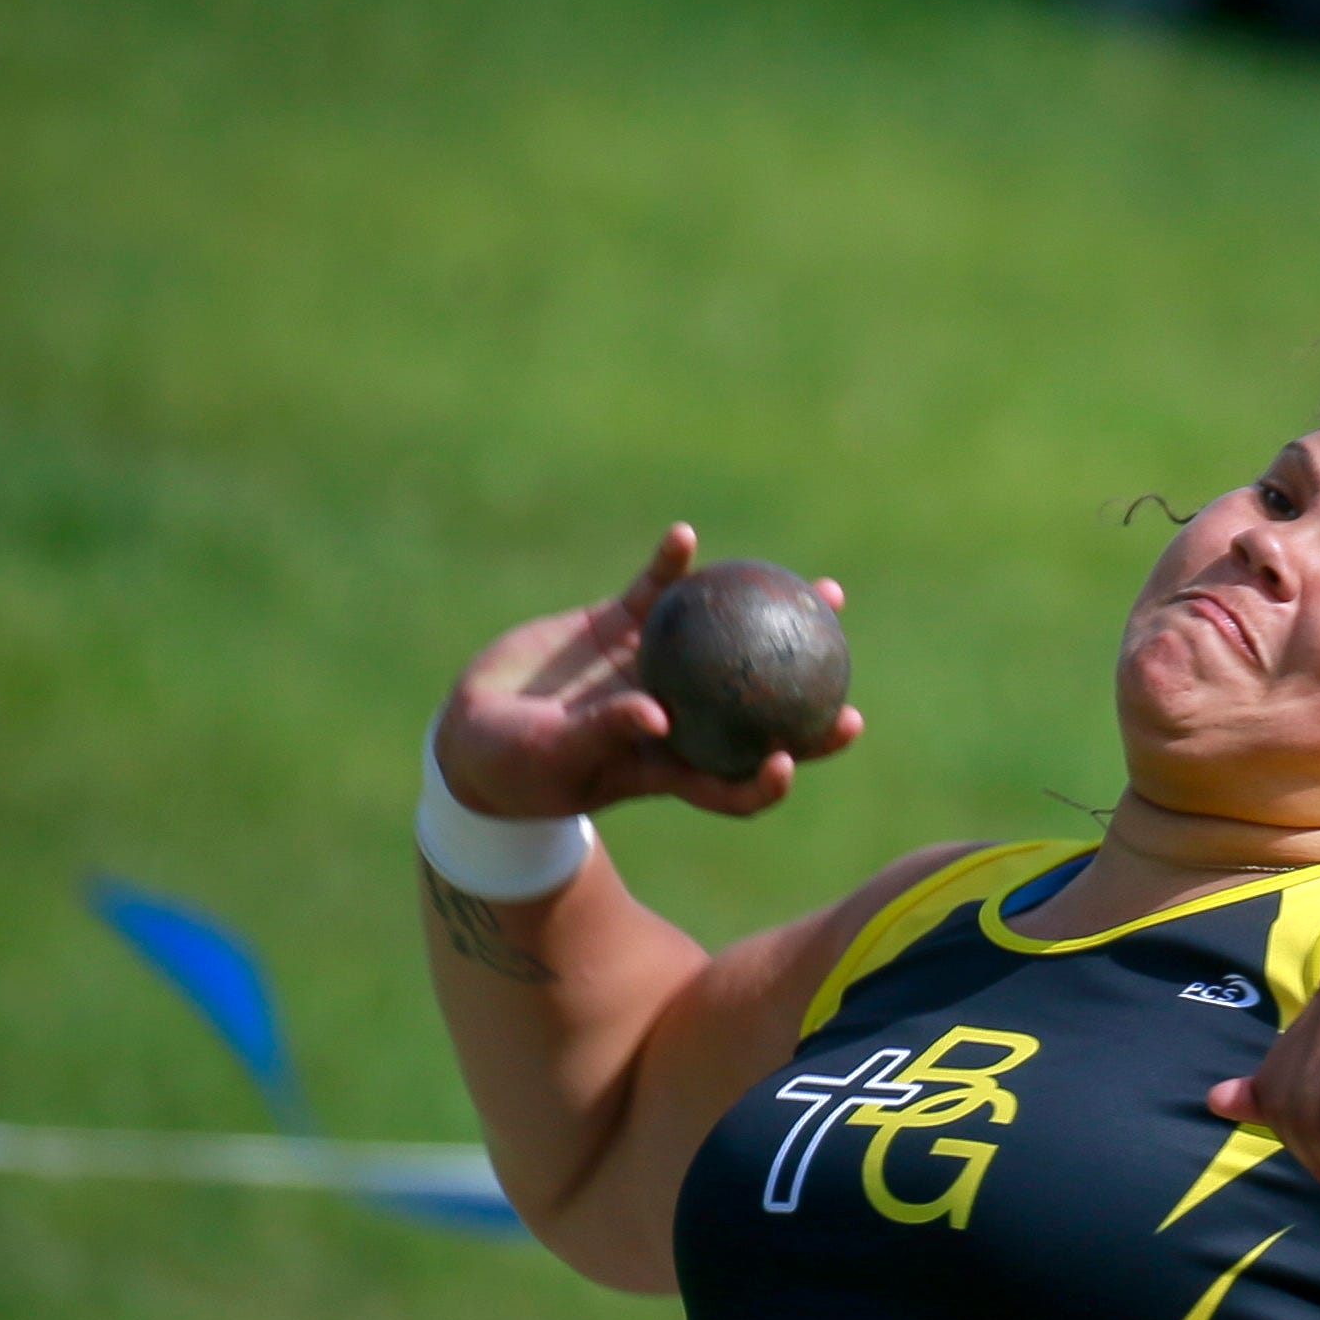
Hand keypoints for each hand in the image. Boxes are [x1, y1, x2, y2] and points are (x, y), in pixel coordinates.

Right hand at [431, 524, 863, 819]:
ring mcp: (654, 668)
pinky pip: (658, 591)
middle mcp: (676, 717)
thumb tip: (658, 717)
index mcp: (667, 765)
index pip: (734, 780)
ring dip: (774, 615)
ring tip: (821, 588)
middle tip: (845, 660)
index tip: (795, 754)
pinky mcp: (620, 627)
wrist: (473, 732)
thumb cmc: (514, 767)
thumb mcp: (555, 756)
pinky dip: (672, 566)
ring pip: (728, 640)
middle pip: (758, 708)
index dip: (773, 774)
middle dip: (810, 693)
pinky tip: (685, 538)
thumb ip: (604, 735)